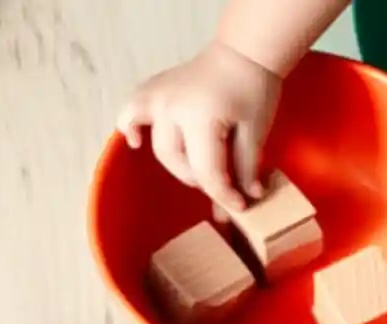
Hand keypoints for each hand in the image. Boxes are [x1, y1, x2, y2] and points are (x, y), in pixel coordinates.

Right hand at [117, 41, 281, 211]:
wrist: (243, 53)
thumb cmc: (253, 89)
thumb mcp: (256, 131)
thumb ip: (247, 167)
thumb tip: (247, 198)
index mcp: (200, 117)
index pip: (206, 171)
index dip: (224, 194)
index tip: (240, 207)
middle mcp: (171, 108)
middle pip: (178, 161)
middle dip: (201, 179)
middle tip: (222, 180)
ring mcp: (157, 97)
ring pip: (158, 146)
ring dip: (177, 163)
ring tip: (196, 165)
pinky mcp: (152, 90)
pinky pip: (131, 113)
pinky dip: (130, 128)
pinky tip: (136, 141)